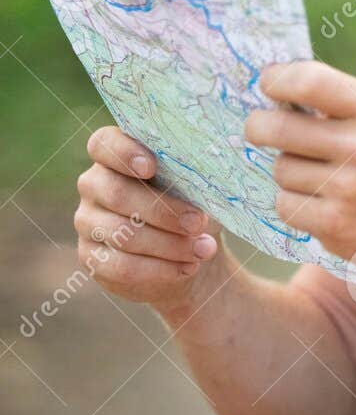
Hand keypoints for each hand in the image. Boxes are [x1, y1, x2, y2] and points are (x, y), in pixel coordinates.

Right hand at [74, 126, 223, 310]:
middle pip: (117, 193)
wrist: (190, 254)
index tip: (151, 167)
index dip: (124, 153)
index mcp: (116, 156)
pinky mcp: (91, 257)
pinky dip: (160, 270)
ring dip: (169, 245)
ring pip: (122, 234)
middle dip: (163, 210)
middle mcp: (94, 185)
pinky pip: (121, 266)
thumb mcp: (197, 188)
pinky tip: (187, 267)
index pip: (104, 144)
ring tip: (204, 249)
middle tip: (198, 222)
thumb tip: (209, 173)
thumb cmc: (192, 207)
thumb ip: (192, 175)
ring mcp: (87, 221)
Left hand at [244, 60, 355, 288]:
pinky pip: (286, 206)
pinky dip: (295, 203)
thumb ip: (353, 104)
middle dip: (258, 125)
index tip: (269, 83)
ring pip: (280, 169)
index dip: (278, 79)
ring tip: (317, 173)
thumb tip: (290, 94)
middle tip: (259, 128)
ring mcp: (347, 192)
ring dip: (288, 169)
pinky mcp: (335, 228)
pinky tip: (321, 202)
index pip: (309, 81)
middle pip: (277, 127)